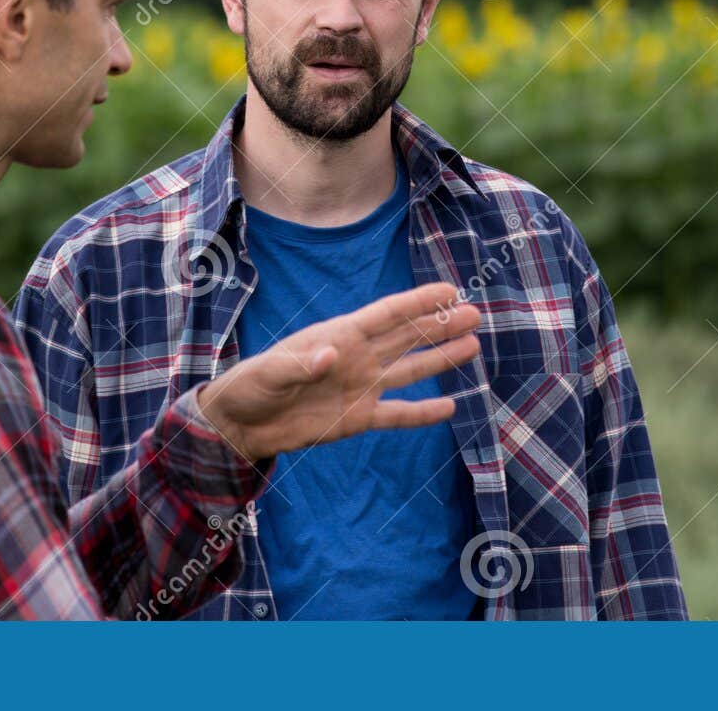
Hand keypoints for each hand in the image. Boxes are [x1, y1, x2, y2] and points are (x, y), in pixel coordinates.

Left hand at [195, 282, 480, 461]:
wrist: (242, 425)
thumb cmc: (251, 387)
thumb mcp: (270, 372)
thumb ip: (302, 364)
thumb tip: (333, 355)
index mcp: (340, 336)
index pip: (387, 315)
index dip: (418, 302)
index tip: (449, 291)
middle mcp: (358, 357)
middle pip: (407, 337)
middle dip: (440, 325)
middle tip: (475, 314)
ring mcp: (361, 387)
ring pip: (410, 370)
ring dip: (440, 358)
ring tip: (473, 346)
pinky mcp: (358, 418)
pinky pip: (398, 414)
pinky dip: (423, 412)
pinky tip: (450, 406)